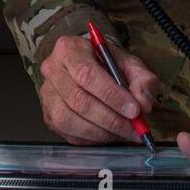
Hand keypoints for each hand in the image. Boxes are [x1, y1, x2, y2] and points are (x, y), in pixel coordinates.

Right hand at [38, 34, 159, 144]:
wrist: (91, 67)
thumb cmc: (108, 64)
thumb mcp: (130, 63)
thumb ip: (142, 80)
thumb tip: (143, 104)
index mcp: (69, 49)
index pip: (87, 74)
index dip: (112, 95)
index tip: (134, 110)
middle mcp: (52, 69)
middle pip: (78, 100)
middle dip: (110, 119)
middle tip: (134, 128)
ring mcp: (47, 94)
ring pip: (69, 120)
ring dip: (101, 132)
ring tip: (123, 132)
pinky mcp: (48, 115)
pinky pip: (67, 134)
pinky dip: (92, 139)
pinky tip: (108, 134)